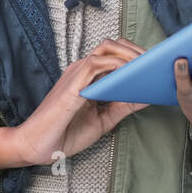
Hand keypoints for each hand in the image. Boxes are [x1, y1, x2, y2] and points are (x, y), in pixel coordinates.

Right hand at [9, 38, 149, 167]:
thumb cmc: (64, 133)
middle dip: (136, 50)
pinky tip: (131, 75)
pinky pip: (96, 65)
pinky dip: (116, 65)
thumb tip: (147, 96)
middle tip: (155, 63)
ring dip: (130, 55)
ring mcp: (76, 75)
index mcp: (87, 77)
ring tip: (148, 67)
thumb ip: (122, 107)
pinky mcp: (72, 85)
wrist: (36, 146)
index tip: (155, 64)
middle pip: (112, 46)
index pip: (113, 54)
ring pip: (106, 50)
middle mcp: (81, 70)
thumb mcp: (103, 120)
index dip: (135, 55)